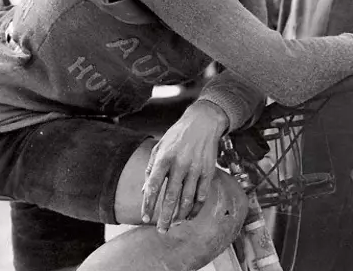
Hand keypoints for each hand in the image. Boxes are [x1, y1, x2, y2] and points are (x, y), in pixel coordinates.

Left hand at [141, 100, 227, 232]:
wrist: (203, 122)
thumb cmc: (177, 135)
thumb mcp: (159, 147)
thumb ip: (150, 168)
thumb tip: (144, 191)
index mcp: (164, 158)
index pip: (153, 186)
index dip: (148, 204)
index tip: (145, 218)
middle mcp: (179, 165)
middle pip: (171, 197)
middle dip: (165, 217)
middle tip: (162, 230)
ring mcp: (195, 169)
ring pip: (187, 199)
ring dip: (180, 215)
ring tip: (174, 224)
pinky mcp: (208, 172)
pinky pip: (202, 196)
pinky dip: (195, 209)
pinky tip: (189, 216)